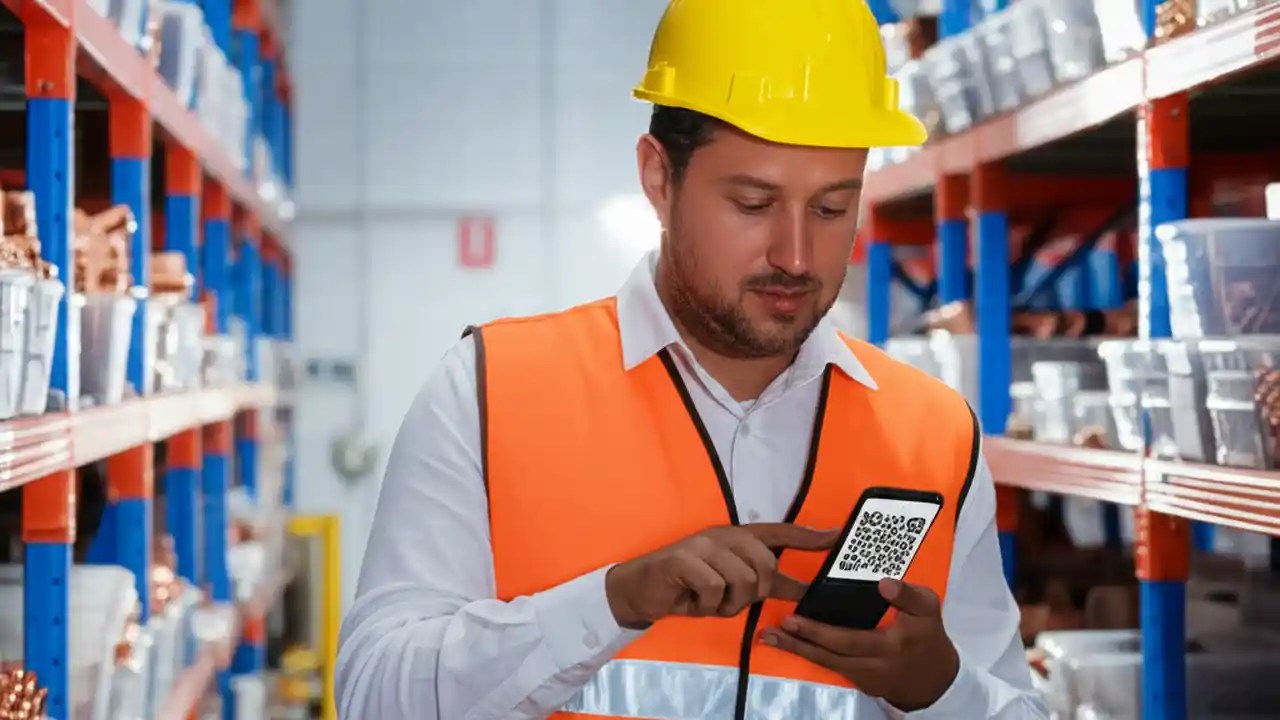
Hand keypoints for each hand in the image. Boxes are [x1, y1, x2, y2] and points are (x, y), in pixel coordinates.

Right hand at [605, 524, 837, 628]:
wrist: (640, 589)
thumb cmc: (688, 587)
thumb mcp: (730, 584)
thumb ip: (763, 582)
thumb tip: (802, 588)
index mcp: (737, 538)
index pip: (779, 533)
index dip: (808, 536)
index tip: (837, 537)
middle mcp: (724, 536)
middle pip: (765, 566)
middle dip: (753, 593)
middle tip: (727, 600)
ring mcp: (703, 545)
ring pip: (742, 581)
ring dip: (726, 604)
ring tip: (706, 601)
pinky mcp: (684, 559)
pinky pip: (715, 590)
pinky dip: (706, 605)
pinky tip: (691, 601)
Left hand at [760, 578, 959, 711]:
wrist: (935, 681)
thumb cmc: (929, 637)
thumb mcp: (929, 609)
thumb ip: (908, 595)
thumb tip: (883, 583)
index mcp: (893, 644)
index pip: (857, 636)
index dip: (829, 629)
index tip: (801, 615)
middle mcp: (876, 664)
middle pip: (836, 652)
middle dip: (807, 638)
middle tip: (781, 623)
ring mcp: (865, 677)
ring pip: (828, 663)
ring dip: (797, 650)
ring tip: (770, 637)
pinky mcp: (859, 683)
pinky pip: (830, 667)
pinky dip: (808, 655)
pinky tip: (788, 645)